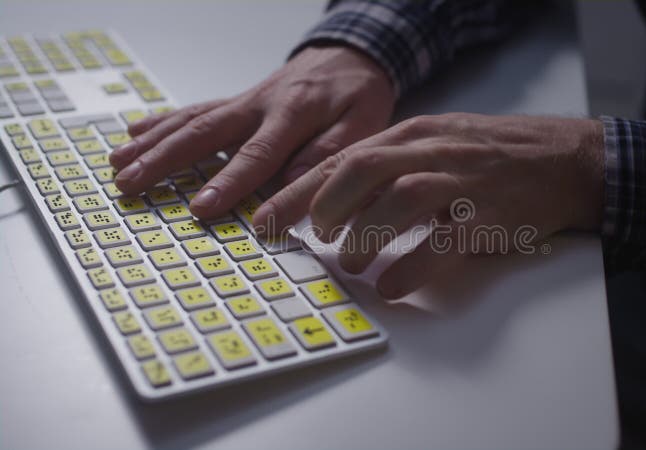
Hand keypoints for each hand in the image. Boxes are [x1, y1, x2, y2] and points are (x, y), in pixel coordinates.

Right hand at [110, 45, 394, 217]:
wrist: (349, 55)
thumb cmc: (357, 96)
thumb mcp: (361, 125)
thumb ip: (329, 153)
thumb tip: (292, 185)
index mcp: (292, 114)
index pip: (257, 154)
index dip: (228, 183)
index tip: (200, 208)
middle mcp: (258, 105)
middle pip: (204, 133)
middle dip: (164, 162)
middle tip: (130, 186)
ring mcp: (242, 102)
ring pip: (190, 122)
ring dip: (152, 144)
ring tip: (117, 167)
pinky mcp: (236, 102)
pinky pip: (193, 111)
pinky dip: (162, 122)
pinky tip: (134, 132)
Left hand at [255, 114, 604, 297]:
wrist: (563, 159)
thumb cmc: (493, 156)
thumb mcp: (436, 144)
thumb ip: (389, 167)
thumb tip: (336, 202)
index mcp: (412, 136)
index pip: (340, 159)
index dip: (297, 192)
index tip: (265, 221)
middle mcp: (431, 152)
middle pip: (361, 170)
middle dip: (323, 206)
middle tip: (312, 238)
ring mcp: (461, 182)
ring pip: (400, 201)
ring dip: (364, 235)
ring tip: (351, 260)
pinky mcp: (487, 215)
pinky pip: (443, 243)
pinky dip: (411, 267)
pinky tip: (393, 286)